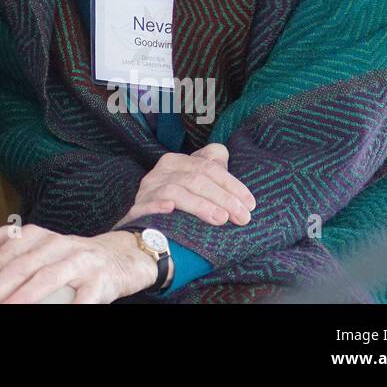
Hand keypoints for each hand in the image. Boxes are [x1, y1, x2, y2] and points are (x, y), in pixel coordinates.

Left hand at [0, 224, 155, 303]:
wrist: (119, 256)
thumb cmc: (68, 256)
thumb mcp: (37, 244)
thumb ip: (3, 245)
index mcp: (36, 235)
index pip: (3, 254)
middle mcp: (55, 244)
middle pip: (19, 266)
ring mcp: (78, 261)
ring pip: (45, 278)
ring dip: (22, 298)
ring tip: (4, 310)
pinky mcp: (99, 281)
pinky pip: (82, 299)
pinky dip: (70, 308)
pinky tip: (59, 314)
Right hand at [114, 143, 254, 227]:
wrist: (146, 233)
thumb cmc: (177, 207)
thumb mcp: (193, 184)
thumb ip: (209, 167)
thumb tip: (222, 153)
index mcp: (175, 163)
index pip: (207, 167)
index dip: (231, 184)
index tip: (250, 204)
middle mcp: (159, 173)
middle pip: (195, 179)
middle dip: (223, 198)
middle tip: (243, 217)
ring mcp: (147, 191)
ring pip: (176, 191)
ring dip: (200, 205)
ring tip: (222, 219)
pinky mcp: (136, 210)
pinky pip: (146, 206)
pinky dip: (158, 206)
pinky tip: (171, 210)